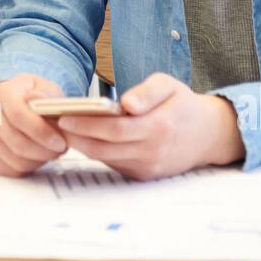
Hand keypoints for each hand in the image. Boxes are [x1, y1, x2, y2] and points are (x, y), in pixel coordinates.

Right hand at [0, 74, 68, 176]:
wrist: (15, 101)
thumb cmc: (33, 96)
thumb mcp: (45, 88)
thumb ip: (44, 94)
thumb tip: (37, 98)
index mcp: (3, 92)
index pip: (18, 116)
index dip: (41, 132)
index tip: (60, 142)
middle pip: (16, 142)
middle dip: (43, 150)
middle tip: (60, 149)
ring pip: (14, 159)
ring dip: (38, 160)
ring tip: (50, 151)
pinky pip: (8, 169)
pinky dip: (27, 168)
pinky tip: (36, 157)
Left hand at [56, 73, 245, 179]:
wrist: (208, 135)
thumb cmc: (182, 104)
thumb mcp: (170, 85)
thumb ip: (147, 92)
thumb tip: (127, 103)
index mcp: (159, 126)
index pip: (114, 128)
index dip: (86, 124)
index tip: (63, 115)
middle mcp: (152, 151)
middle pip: (103, 147)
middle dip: (75, 136)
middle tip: (51, 124)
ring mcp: (148, 167)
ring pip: (106, 158)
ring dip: (81, 145)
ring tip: (61, 130)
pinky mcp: (144, 175)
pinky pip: (114, 163)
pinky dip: (97, 151)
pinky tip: (83, 138)